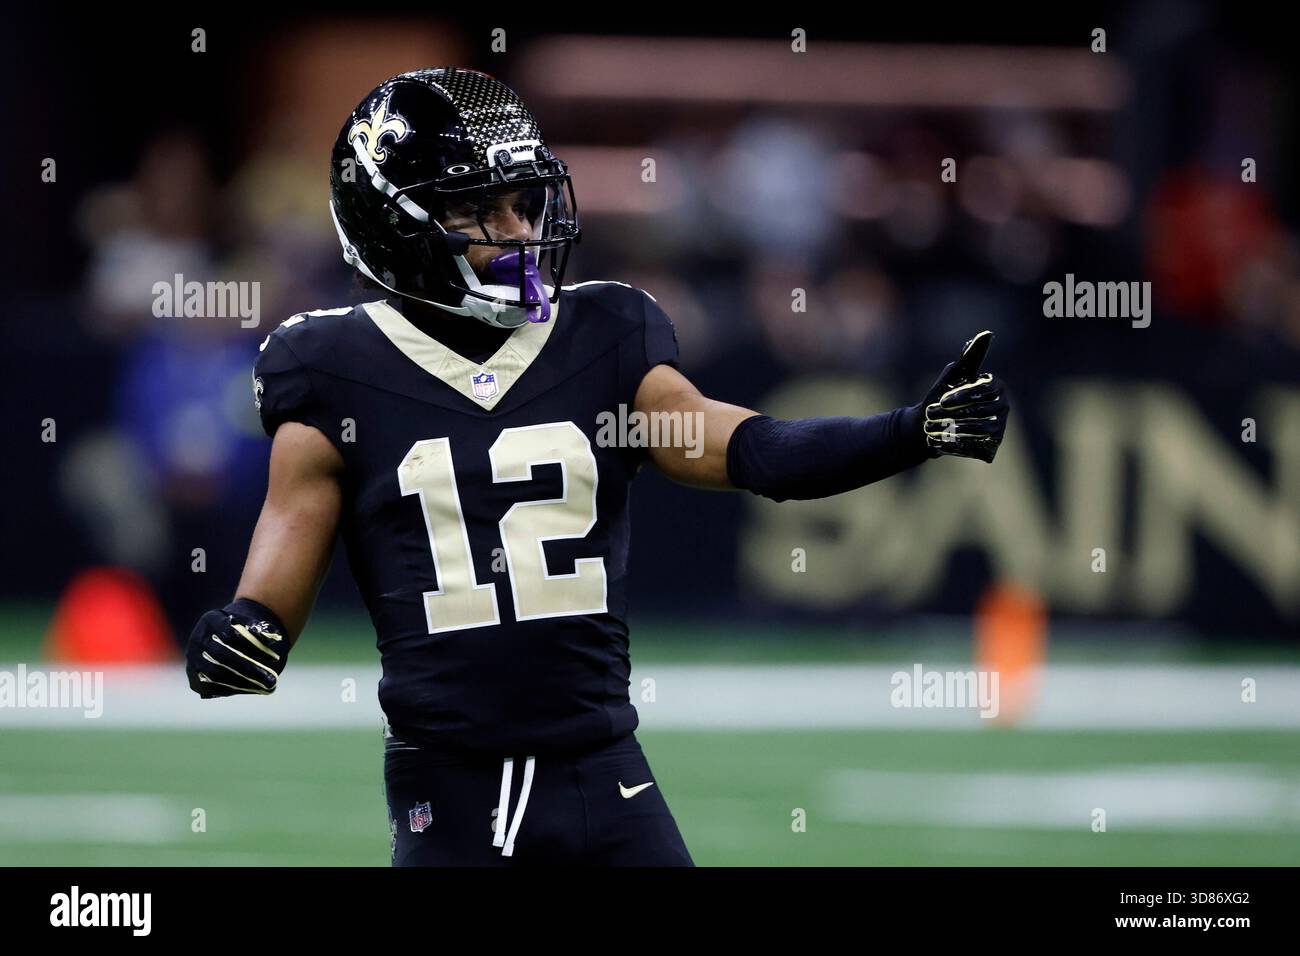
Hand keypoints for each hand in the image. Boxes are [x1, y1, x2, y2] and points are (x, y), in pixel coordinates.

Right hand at [186, 600, 287, 697]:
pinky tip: (253, 689)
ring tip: (266, 686)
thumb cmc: (244, 629)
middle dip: (249, 669)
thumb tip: (274, 635)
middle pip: (221, 655)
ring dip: (242, 683)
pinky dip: (231, 690)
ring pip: (215, 674)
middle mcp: (198, 639)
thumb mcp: (253, 623)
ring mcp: (193, 659)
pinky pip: (209, 686)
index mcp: (212, 620)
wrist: (226, 637)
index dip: (253, 646)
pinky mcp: (194, 677)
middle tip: (271, 680)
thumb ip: (262, 628)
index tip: (275, 657)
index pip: (231, 633)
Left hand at [914, 330, 1009, 462]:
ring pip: (981, 428)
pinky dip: (958, 442)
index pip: (986, 390)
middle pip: (984, 410)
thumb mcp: (953, 375)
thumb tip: (987, 334)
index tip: (943, 400)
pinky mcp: (992, 444)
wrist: (929, 426)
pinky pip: (979, 444)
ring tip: (933, 428)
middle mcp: (1003, 406)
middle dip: (956, 412)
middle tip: (932, 415)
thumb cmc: (941, 397)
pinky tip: (942, 440)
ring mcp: (1000, 426)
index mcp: (996, 387)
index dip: (964, 395)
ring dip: (954, 428)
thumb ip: (970, 357)